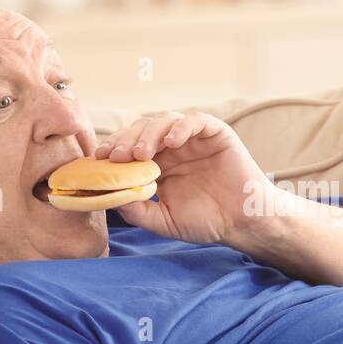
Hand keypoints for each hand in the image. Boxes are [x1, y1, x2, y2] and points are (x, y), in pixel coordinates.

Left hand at [92, 111, 275, 244]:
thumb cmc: (207, 221)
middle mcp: (174, 147)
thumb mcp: (164, 220)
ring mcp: (194, 138)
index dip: (114, 148)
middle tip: (117, 156)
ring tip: (142, 153)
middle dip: (126, 140)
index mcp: (159, 163)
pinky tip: (171, 142)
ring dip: (148, 134)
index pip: (130, 146)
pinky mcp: (215, 133)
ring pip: (164, 121)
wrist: (243, 222)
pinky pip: (195, 120)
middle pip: (142, 130)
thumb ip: (137, 210)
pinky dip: (181, 127)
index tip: (99, 159)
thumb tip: (109, 196)